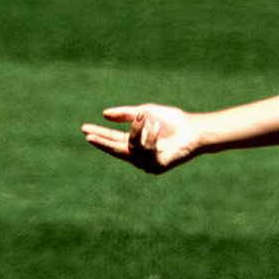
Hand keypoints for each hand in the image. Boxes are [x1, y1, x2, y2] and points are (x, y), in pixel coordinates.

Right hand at [81, 103, 202, 173]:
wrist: (193, 129)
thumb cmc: (172, 121)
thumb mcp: (145, 112)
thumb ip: (125, 114)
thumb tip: (104, 114)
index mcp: (135, 143)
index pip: (113, 140)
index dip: (100, 135)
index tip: (85, 129)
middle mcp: (139, 156)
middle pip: (116, 149)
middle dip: (102, 142)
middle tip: (89, 135)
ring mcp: (147, 163)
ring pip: (131, 147)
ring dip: (136, 130)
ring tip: (142, 117)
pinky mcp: (158, 166)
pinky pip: (147, 151)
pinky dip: (151, 137)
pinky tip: (157, 127)